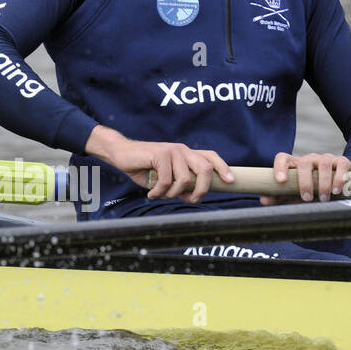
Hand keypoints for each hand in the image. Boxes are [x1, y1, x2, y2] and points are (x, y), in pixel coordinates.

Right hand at [86, 124, 233, 201]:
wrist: (120, 153)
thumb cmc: (143, 166)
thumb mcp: (164, 178)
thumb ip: (180, 185)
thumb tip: (193, 197)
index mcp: (185, 153)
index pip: (210, 157)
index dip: (223, 168)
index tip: (230, 181)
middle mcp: (182, 149)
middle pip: (205, 169)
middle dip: (202, 189)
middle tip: (191, 199)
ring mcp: (172, 151)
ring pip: (185, 179)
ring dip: (173, 193)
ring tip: (160, 195)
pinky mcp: (160, 154)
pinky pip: (167, 180)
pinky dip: (159, 192)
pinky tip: (151, 193)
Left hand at [264, 151, 350, 204]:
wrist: (339, 187)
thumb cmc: (313, 191)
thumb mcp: (296, 194)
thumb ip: (281, 196)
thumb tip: (264, 200)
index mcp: (295, 164)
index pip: (282, 158)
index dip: (279, 167)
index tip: (280, 181)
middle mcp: (309, 159)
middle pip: (304, 163)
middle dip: (305, 182)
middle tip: (306, 199)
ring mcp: (326, 158)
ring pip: (323, 164)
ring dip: (323, 183)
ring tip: (323, 198)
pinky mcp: (342, 161)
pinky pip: (340, 165)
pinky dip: (339, 178)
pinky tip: (337, 190)